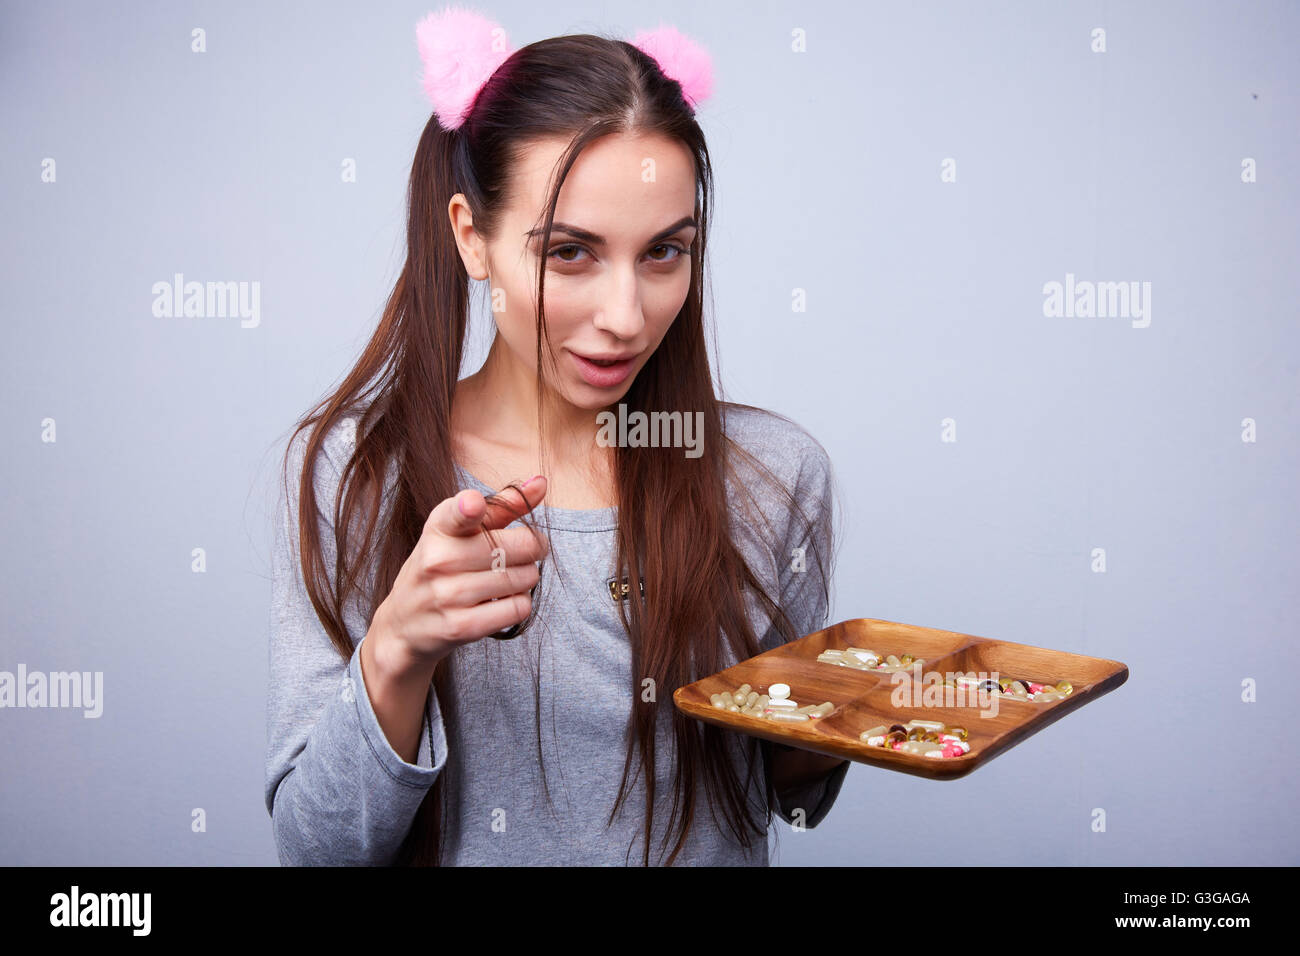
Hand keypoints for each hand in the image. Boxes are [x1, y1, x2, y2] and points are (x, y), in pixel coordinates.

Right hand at [371, 476, 549, 668]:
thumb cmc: (440, 568)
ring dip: (526, 579)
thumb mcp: (459, 532)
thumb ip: (502, 506)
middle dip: (533, 549)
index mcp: (438, 528)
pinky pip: (518, 609)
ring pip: (524, 578)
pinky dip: (519, 604)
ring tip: (505, 579)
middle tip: (521, 554)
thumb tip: (541, 482)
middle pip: (521, 547)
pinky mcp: (460, 627)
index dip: (468, 507)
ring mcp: (448, 595)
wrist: (403, 626)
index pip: (456, 513)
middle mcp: (439, 560)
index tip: (473, 505)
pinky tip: (500, 602)